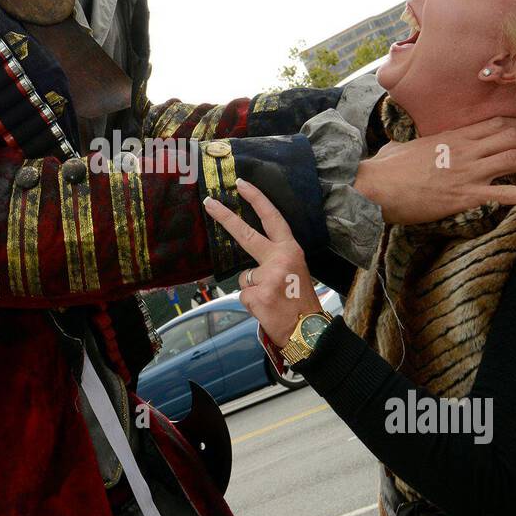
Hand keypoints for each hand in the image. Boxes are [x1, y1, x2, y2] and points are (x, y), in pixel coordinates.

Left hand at [202, 177, 322, 346]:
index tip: (241, 184)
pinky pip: (243, 295)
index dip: (257, 199)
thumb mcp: (296, 272)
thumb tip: (250, 266)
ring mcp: (266, 277)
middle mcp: (279, 259)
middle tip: (208, 202)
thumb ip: (275, 261)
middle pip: (246, 235)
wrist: (307, 331)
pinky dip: (252, 304)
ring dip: (253, 289)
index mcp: (290, 250)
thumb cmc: (301, 302)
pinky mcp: (255, 295)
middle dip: (225, 217)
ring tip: (271, 300)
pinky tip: (266, 309)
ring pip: (244, 277)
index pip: (272, 218)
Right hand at [353, 116, 515, 224]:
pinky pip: (506, 192)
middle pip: (514, 135)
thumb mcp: (407, 147)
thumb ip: (420, 145)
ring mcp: (467, 171)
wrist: (373, 186)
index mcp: (454, 136)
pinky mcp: (465, 195)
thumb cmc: (385, 168)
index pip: (498, 123)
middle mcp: (466, 149)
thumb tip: (409, 147)